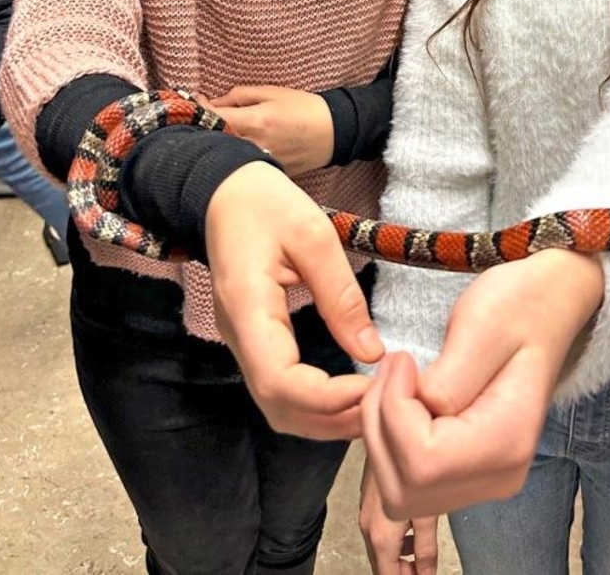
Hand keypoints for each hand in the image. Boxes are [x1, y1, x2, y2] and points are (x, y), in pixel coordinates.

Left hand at [202, 86, 333, 176]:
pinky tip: (232, 146)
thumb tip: (214, 102)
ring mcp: (259, 163)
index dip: (199, 108)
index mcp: (255, 121)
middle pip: (213, 140)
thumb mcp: (272, 92)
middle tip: (199, 115)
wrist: (334, 132)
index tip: (195, 100)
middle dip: (203, 127)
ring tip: (214, 130)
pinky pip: (240, 165)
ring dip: (215, 142)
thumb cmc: (304, 108)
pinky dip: (232, 155)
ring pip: (224, 155)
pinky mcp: (265, 173)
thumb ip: (240, 95)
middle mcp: (254, 145)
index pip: (213, 118)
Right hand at [206, 161, 383, 439]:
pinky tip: (350, 390)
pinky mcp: (253, 342)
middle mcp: (238, 337)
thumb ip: (340, 295)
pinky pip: (279, 388)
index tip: (373, 388)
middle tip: (385, 404)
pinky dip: (315, 403)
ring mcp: (242, 343)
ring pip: (277, 406)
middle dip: (331, 418)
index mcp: (246, 308)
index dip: (326, 399)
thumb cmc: (266, 204)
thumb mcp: (312, 235)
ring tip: (374, 401)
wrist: (224, 193)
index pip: (278, 381)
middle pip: (278, 407)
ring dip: (324, 418)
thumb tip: (372, 352)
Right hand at [360, 458, 437, 574]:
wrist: (388, 437)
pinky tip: (409, 532)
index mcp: (381, 537)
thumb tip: (427, 574)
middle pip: (382, 565)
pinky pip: (377, 531)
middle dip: (402, 572)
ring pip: (379, 548)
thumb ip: (426, 549)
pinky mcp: (367, 501)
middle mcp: (368, 528)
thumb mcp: (426, 514)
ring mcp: (365, 514)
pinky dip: (392, 540)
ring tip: (419, 555)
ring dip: (397, 557)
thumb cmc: (410, 469)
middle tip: (423, 571)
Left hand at [362, 249, 603, 519]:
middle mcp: (499, 476)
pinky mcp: (468, 473)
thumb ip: (446, 379)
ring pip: (400, 492)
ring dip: (380, 435)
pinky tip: (403, 403)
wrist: (546, 306)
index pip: (422, 462)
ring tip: (397, 383)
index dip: (393, 411)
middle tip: (393, 369)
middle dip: (380, 425)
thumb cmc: (517, 306)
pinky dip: (390, 445)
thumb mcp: (480, 326)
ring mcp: (484, 481)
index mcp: (508, 442)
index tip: (402, 360)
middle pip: (406, 487)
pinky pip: (409, 482)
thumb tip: (413, 409)